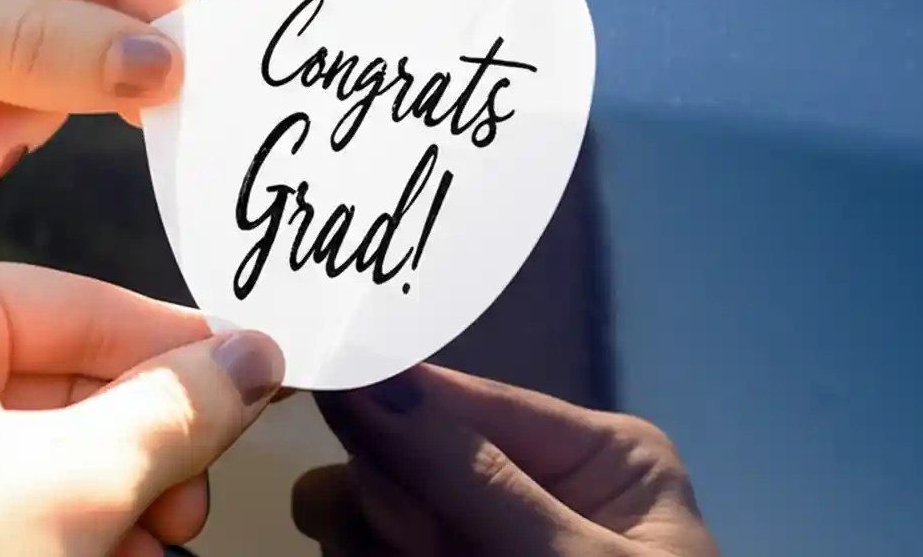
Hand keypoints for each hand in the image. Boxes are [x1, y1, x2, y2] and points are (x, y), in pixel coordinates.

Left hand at [0, 255, 284, 555]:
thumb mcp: (64, 487)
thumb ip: (172, 414)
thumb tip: (252, 362)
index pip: (96, 307)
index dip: (189, 352)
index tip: (262, 384)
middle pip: (78, 382)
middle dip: (147, 451)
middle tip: (190, 500)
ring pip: (50, 451)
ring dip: (117, 502)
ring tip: (148, 548)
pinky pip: (8, 498)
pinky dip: (66, 531)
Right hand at [293, 365, 718, 556]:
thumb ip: (476, 478)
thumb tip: (380, 382)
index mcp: (596, 457)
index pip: (474, 401)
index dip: (398, 396)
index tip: (325, 386)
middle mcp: (535, 493)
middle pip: (412, 455)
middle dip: (391, 498)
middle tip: (417, 546)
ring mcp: (483, 547)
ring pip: (377, 514)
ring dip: (374, 543)